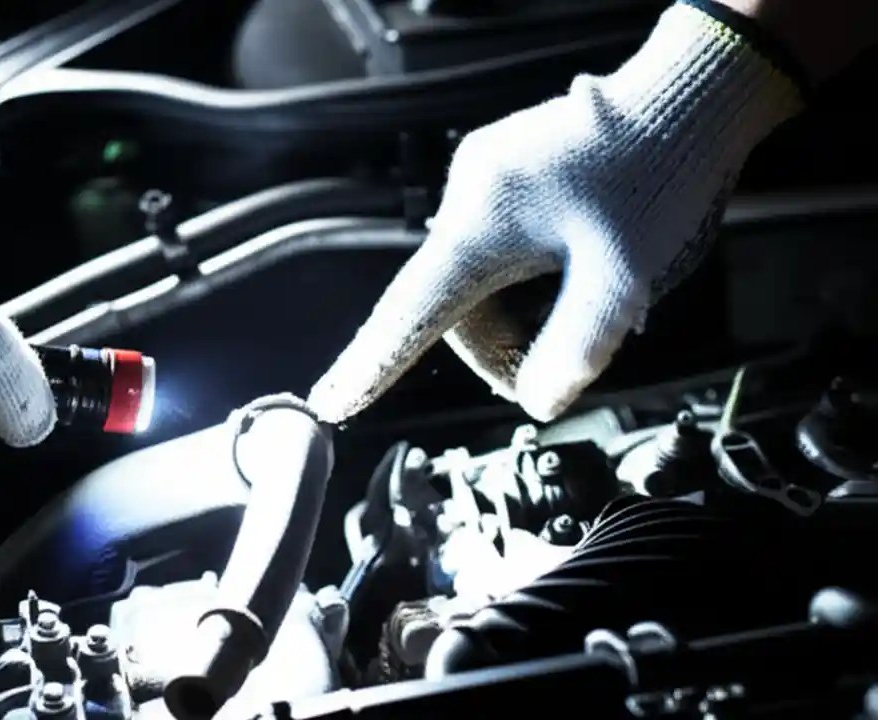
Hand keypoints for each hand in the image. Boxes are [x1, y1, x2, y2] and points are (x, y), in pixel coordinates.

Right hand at [310, 2, 802, 423]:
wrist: (684, 100)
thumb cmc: (657, 181)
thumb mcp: (624, 275)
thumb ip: (578, 342)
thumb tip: (543, 405)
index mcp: (483, 225)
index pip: (414, 312)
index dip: (374, 365)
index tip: (331, 404)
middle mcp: (468, 195)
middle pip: (453, 300)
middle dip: (496, 348)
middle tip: (549, 374)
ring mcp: (482, 177)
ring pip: (473, 274)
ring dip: (511, 312)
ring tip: (575, 310)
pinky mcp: (503, 170)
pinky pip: (491, 242)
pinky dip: (518, 277)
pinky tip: (568, 269)